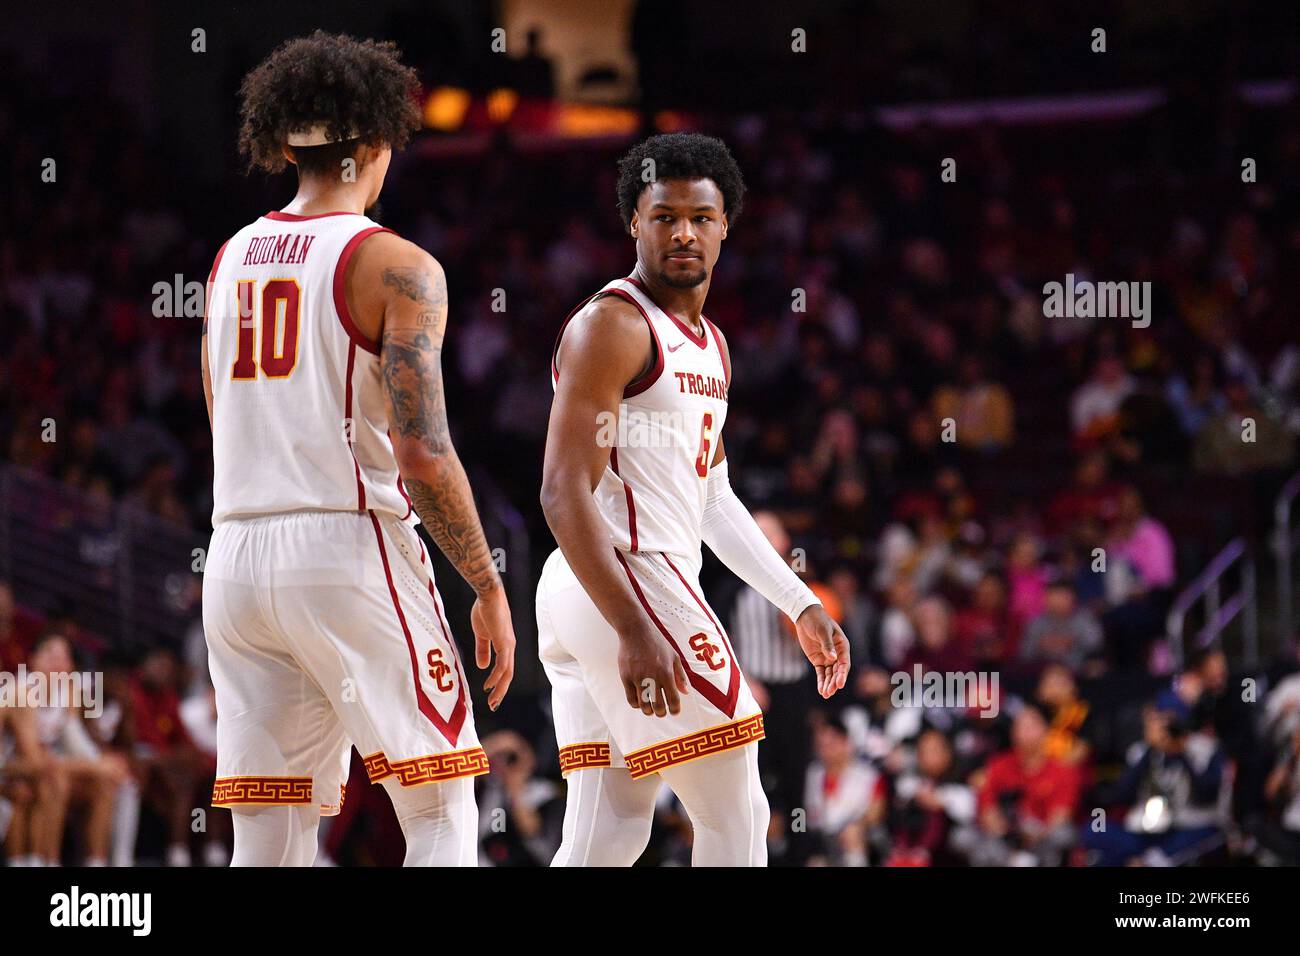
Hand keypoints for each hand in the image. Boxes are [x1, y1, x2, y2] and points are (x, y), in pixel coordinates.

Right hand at [471, 585, 515, 710]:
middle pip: (508, 675)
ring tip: (492, 700)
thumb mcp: (482, 634)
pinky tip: (489, 684)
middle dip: (501, 691)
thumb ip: (483, 650)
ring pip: (507, 673)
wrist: (487, 596)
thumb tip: (482, 667)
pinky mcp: (504, 642)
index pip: (505, 669)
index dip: (499, 683)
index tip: (490, 694)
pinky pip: (502, 665)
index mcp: (505, 645)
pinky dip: (496, 677)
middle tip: (493, 705)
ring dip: (499, 688)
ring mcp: (508, 645)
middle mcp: (509, 647)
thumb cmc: (484, 610)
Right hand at [618, 621, 689, 716]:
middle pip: (658, 706)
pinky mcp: (626, 677)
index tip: (674, 712)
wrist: (636, 631)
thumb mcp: (674, 656)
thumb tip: (685, 693)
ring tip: (651, 709)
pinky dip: (637, 704)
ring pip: (644, 706)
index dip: (675, 709)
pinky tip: (640, 702)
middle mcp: (652, 677)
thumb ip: (680, 675)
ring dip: (649, 711)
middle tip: (662, 712)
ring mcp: (638, 678)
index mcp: (666, 672)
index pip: (673, 699)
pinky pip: (631, 699)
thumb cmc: (657, 643)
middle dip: (661, 713)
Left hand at [795, 604, 849, 698]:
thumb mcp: (823, 631)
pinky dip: (821, 681)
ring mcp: (827, 658)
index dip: (842, 675)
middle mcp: (837, 654)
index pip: (845, 663)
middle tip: (830, 692)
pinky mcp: (818, 660)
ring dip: (828, 684)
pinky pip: (821, 673)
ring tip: (826, 694)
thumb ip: (827, 645)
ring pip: (830, 674)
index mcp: (842, 646)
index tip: (839, 684)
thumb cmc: (817, 621)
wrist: (806, 616)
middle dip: (834, 682)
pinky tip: (821, 690)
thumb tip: (832, 658)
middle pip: (837, 671)